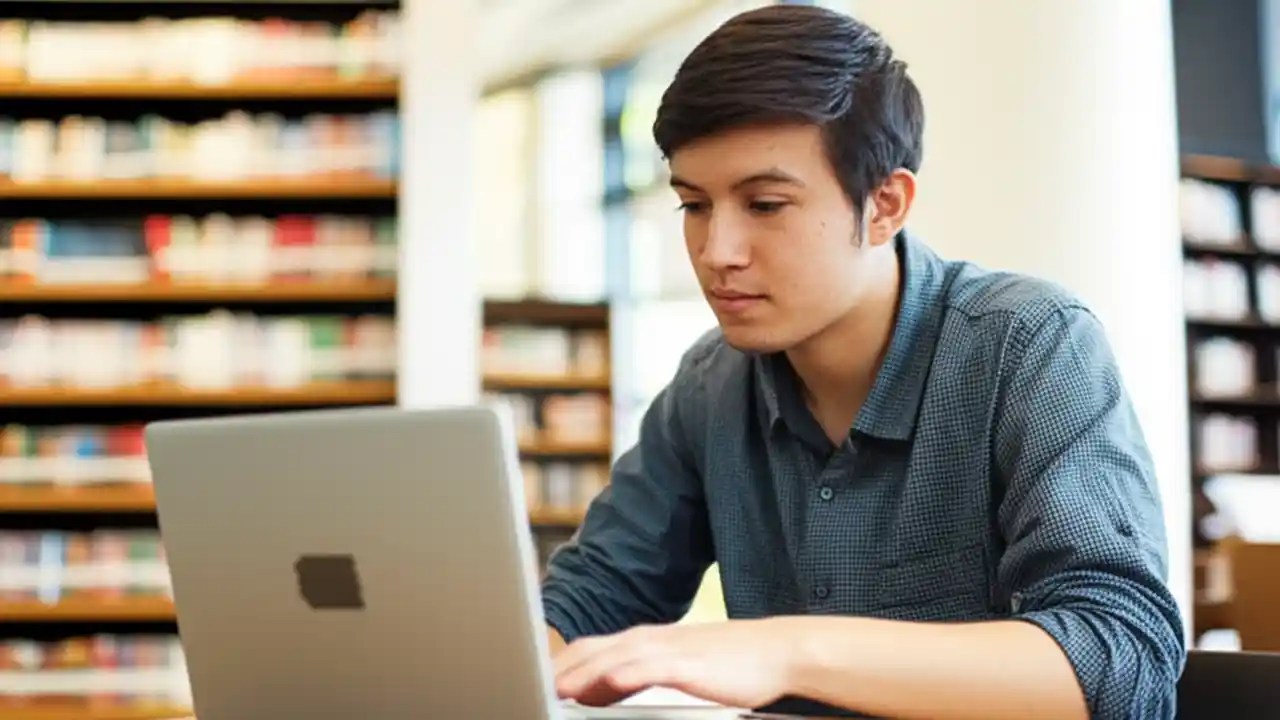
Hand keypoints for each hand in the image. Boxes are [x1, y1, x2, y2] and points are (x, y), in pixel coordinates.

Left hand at [553, 619, 796, 708]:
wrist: (777, 651)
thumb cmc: (731, 663)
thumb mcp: (677, 667)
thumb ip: (638, 673)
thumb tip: (600, 689)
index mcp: (644, 639)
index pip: (588, 649)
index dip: (558, 665)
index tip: (533, 681)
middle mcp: (649, 639)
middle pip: (590, 650)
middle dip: (558, 670)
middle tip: (528, 687)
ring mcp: (667, 648)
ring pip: (611, 658)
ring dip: (579, 674)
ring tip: (552, 690)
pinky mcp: (686, 662)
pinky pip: (647, 668)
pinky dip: (622, 674)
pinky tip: (603, 684)